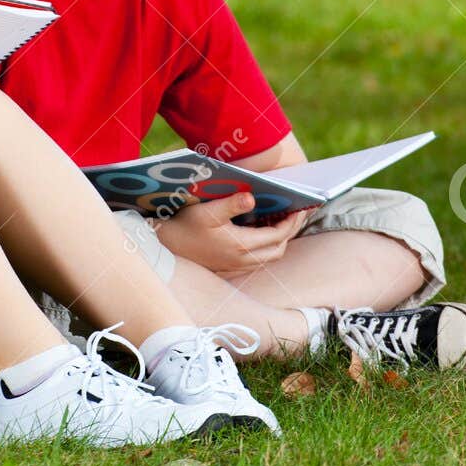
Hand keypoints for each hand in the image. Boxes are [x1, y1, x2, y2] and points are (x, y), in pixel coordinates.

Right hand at [153, 193, 310, 274]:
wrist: (165, 247)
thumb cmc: (185, 226)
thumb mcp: (207, 211)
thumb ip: (232, 204)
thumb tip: (253, 198)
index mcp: (241, 245)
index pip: (278, 236)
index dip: (292, 222)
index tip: (300, 208)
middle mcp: (242, 259)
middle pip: (278, 249)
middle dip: (290, 231)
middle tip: (295, 213)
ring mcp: (236, 266)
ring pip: (269, 257)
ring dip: (278, 240)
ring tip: (278, 219)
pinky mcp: (229, 267)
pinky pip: (257, 260)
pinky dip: (265, 246)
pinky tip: (259, 231)